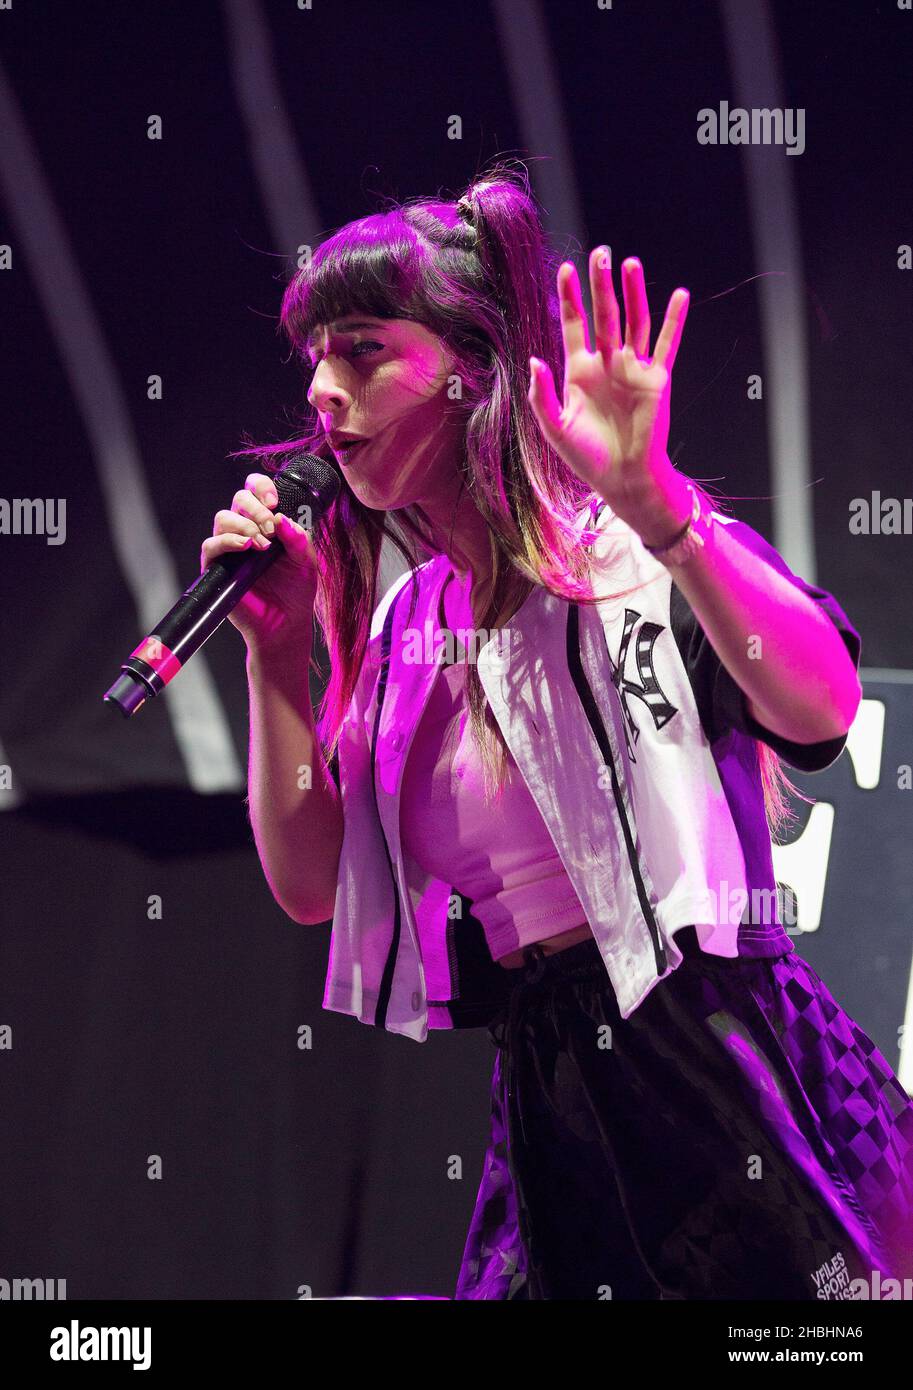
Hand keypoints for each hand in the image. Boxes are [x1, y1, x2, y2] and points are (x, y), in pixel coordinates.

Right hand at [200, 473, 319, 653]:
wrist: (285, 623)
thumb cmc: (296, 591)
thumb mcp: (306, 561)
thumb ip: (298, 538)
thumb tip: (282, 518)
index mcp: (266, 522)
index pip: (256, 491)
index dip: (262, 487)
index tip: (275, 501)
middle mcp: (245, 530)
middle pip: (238, 499)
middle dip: (256, 508)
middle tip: (271, 529)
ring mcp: (229, 548)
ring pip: (223, 518)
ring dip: (244, 525)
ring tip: (262, 545)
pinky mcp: (216, 567)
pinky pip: (211, 545)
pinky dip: (227, 541)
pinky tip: (245, 546)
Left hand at [527, 249, 691, 539]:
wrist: (623, 478)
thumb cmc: (587, 457)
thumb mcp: (555, 427)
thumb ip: (543, 394)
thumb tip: (535, 360)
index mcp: (579, 372)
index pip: (573, 326)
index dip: (570, 299)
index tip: (566, 270)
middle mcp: (607, 364)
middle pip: (605, 315)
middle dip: (601, 285)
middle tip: (600, 252)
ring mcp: (633, 370)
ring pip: (635, 322)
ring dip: (634, 294)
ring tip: (630, 264)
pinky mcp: (657, 380)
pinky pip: (666, 345)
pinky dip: (673, 320)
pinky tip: (678, 295)